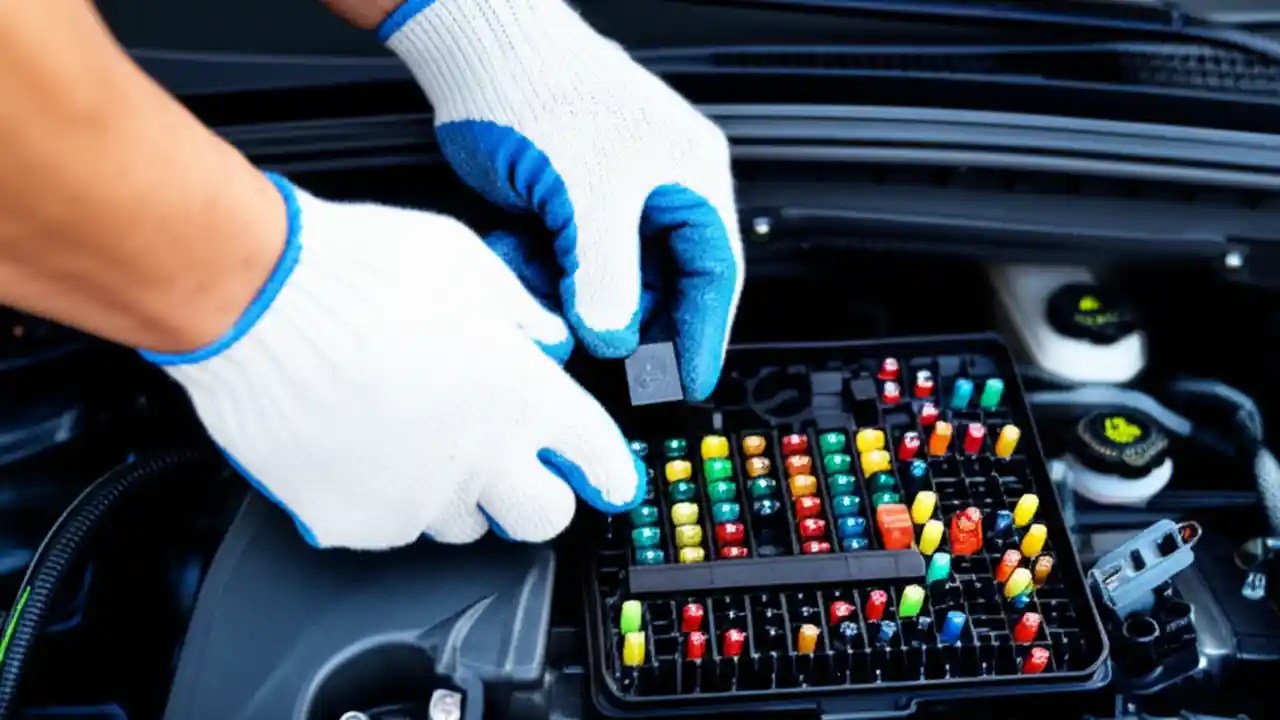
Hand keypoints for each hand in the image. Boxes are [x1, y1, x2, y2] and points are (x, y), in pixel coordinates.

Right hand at [143, 176, 644, 549]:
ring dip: (452, 491)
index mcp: (520, 394)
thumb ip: (520, 312)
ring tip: (409, 433)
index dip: (611, 472)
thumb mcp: (466, 262)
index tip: (610, 481)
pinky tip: (358, 444)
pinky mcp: (351, 522)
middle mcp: (477, 457)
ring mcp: (413, 497)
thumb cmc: (354, 270)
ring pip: (460, 524)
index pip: (598, 458)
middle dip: (535, 493)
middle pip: (543, 518)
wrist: (253, 298)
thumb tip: (545, 337)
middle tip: (508, 462)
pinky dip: (381, 497)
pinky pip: (387, 525)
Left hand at [378, 0, 743, 400]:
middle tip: (606, 352)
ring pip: (606, 277)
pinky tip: (516, 256)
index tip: (691, 382)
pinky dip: (542, 272)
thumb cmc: (543, 87)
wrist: (476, 48)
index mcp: (688, 176)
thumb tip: (615, 340)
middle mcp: (655, 187)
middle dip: (626, 316)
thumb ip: (607, 279)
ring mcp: (608, 194)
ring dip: (574, 294)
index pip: (714, 273)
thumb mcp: (588, 197)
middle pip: (660, 282)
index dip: (703, 333)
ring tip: (542, 288)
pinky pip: (567, 261)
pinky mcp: (565, 201)